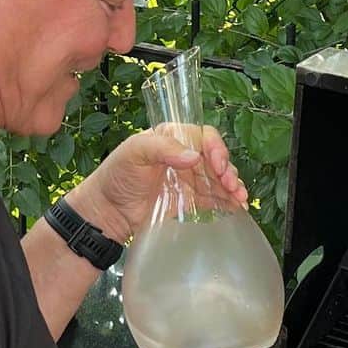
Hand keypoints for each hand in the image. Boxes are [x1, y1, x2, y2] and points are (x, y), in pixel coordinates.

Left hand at [67, 124, 248, 243]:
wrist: (108, 211)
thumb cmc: (117, 176)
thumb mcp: (134, 152)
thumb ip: (163, 148)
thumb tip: (194, 157)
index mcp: (173, 137)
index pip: (204, 136)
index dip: (216, 148)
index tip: (217, 165)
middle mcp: (185, 156)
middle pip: (216, 158)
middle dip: (228, 170)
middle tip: (231, 185)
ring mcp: (190, 179)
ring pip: (220, 178)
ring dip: (233, 186)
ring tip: (239, 198)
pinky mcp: (191, 200)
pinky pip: (215, 198)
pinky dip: (228, 202)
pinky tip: (237, 207)